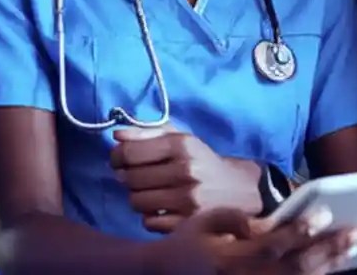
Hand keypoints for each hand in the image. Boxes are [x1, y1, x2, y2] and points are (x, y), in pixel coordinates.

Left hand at [111, 126, 262, 232]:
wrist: (240, 190)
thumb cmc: (202, 161)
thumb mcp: (181, 139)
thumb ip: (148, 132)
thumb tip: (116, 136)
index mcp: (182, 145)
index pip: (129, 152)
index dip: (117, 157)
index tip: (118, 160)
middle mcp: (186, 171)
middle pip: (130, 179)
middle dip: (127, 178)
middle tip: (136, 177)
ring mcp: (188, 200)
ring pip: (136, 202)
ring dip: (138, 197)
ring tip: (150, 192)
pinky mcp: (189, 223)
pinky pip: (148, 222)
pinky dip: (151, 216)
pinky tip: (162, 209)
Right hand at [147, 206, 356, 274]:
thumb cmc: (187, 245)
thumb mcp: (204, 221)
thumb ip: (236, 218)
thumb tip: (270, 222)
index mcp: (231, 258)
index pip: (273, 245)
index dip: (300, 231)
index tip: (324, 215)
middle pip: (297, 267)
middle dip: (331, 248)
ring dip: (332, 265)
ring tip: (355, 246)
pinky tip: (336, 266)